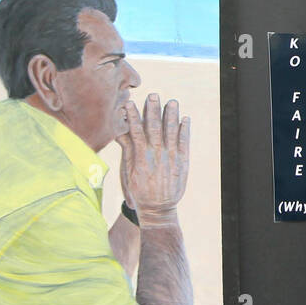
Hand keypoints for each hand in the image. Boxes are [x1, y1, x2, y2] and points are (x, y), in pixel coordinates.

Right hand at [116, 94, 188, 222]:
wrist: (157, 209)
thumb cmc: (139, 191)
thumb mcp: (129, 172)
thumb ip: (127, 151)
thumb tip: (119, 132)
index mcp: (141, 158)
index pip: (136, 133)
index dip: (133, 118)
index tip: (130, 103)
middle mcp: (156, 156)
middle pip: (155, 129)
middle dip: (154, 111)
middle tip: (154, 95)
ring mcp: (171, 159)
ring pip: (171, 134)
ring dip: (172, 117)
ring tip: (173, 102)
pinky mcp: (182, 164)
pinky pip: (184, 144)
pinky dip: (185, 131)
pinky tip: (186, 119)